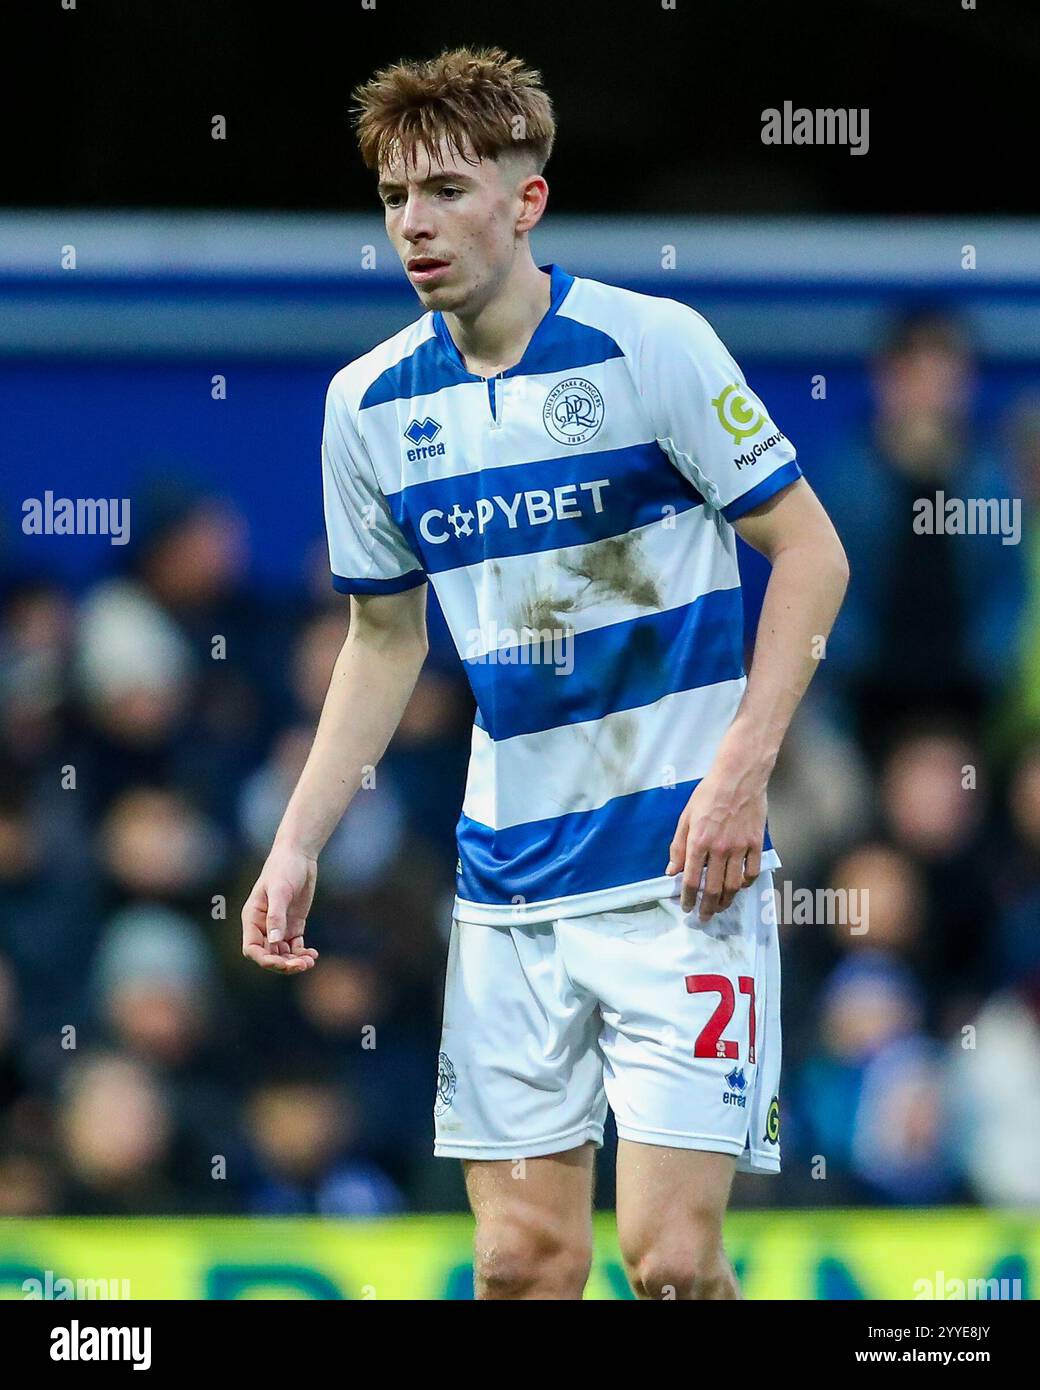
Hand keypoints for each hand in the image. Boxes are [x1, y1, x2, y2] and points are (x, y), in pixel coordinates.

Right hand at [241, 843, 319, 973]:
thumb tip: (275, 942)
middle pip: (269, 955)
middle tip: (303, 965)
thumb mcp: (279, 891)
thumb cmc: (283, 869)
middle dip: (284, 964)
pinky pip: (295, 946)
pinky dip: (302, 953)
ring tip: (310, 961)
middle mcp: (264, 926)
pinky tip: (313, 954)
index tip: (282, 963)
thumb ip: (276, 916)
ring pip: (283, 953)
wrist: (298, 856)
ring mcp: (279, 926)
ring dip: (295, 961)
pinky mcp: (294, 924)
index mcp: (253, 918)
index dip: (265, 960)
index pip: (252, 948)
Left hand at [665, 768, 766, 919]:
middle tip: (704, 917)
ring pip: (734, 885)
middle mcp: (719, 849)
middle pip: (714, 889)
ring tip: (720, 907)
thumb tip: (671, 872)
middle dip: (707, 907)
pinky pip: (752, 872)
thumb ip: (678, 847)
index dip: (688, 898)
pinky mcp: (756, 844)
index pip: (692, 880)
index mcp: (698, 842)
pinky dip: (746, 884)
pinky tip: (740, 887)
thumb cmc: (708, 794)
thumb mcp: (685, 817)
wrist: (739, 776)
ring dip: (727, 901)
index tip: (686, 908)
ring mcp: (740, 848)